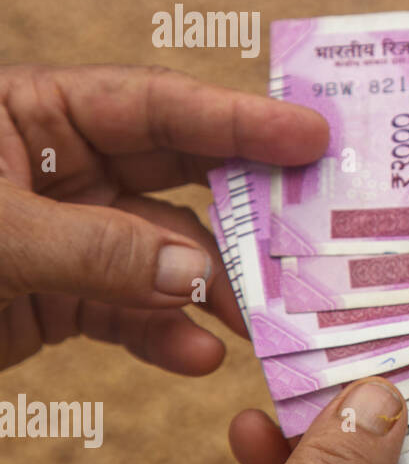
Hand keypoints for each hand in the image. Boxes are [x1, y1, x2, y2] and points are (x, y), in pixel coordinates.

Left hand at [0, 64, 327, 371]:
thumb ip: (93, 248)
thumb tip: (195, 273)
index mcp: (35, 114)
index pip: (156, 107)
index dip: (240, 122)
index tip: (314, 139)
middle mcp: (59, 169)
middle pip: (181, 178)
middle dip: (246, 208)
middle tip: (318, 224)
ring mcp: (66, 238)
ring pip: (166, 257)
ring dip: (213, 290)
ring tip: (260, 322)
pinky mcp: (61, 302)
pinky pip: (131, 314)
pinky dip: (166, 336)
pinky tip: (200, 357)